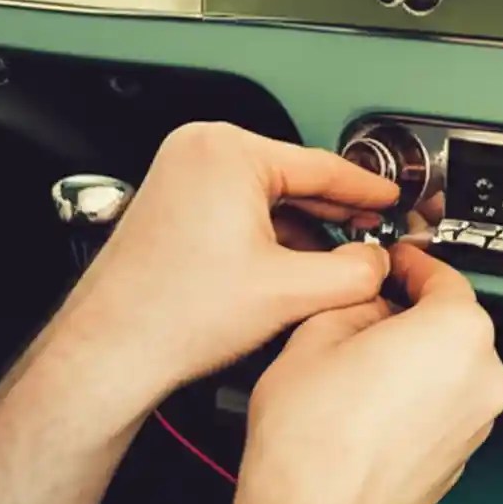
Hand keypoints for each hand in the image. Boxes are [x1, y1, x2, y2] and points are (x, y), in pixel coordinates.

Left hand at [52, 121, 398, 393]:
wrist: (112, 350)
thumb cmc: (174, 315)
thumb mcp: (292, 291)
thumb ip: (356, 272)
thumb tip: (378, 261)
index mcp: (228, 153)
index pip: (321, 165)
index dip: (366, 189)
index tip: (391, 197)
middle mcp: (200, 152)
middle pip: (295, 177)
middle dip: (337, 210)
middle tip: (374, 230)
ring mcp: (183, 176)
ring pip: (270, 195)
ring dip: (307, 226)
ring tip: (341, 256)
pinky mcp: (175, 202)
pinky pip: (243, 207)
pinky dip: (274, 233)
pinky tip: (298, 264)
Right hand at [219, 244, 502, 503]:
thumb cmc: (315, 439)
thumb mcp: (318, 331)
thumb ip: (355, 297)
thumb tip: (368, 292)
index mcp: (459, 332)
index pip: (444, 275)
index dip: (409, 263)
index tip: (390, 262)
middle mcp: (483, 376)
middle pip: (450, 325)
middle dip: (408, 315)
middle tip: (358, 317)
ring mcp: (477, 422)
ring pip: (447, 369)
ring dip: (412, 360)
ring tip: (353, 371)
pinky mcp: (460, 457)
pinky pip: (442, 409)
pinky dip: (415, 400)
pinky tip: (366, 410)